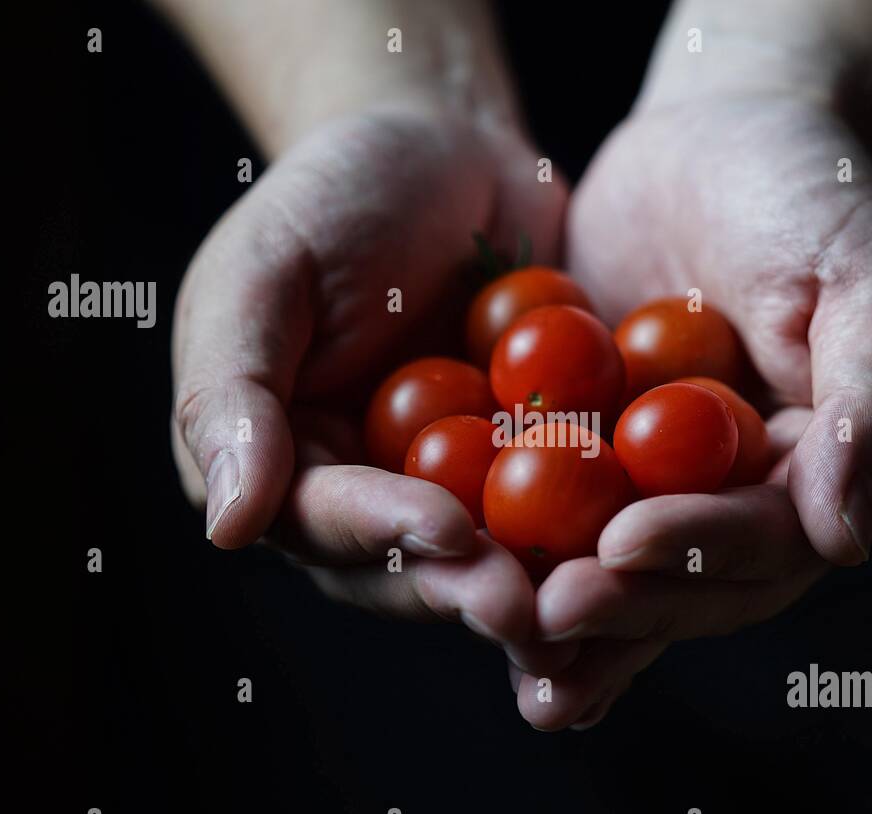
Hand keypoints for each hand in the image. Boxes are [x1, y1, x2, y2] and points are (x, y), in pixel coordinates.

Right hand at [170, 107, 577, 673]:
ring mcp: (452, 490)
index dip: (384, 533)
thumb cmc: (338, 193)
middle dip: (466, 586)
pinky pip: (561, 513)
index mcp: (283, 465)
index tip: (448, 532)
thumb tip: (227, 525)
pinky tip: (644, 546)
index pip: (323, 519)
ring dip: (536, 585)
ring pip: (490, 560)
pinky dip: (595, 534)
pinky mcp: (528, 470)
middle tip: (526, 606)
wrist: (450, 150)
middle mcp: (366, 495)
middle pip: (409, 566)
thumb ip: (232, 391)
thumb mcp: (261, 271)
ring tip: (589, 597)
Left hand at [511, 92, 871, 728]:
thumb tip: (847, 536)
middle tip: (547, 613)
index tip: (625, 544)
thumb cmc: (806, 190)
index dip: (704, 549)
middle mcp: (766, 502)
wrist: (713, 135)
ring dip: (578, 622)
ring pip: (634, 574)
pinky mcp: (612, 469)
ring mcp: (684, 491)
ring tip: (513, 651)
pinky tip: (475, 591)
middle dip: (627, 603)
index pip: (778, 537)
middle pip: (700, 581)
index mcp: (842, 473)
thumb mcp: (867, 270)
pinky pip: (572, 524)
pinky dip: (531, 562)